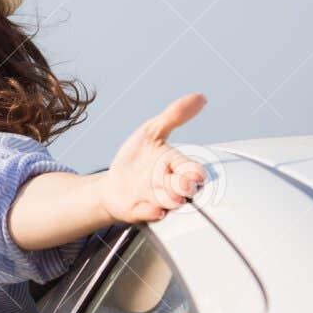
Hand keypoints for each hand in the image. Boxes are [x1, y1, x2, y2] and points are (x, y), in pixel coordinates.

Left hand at [97, 94, 208, 223]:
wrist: (112, 183)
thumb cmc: (136, 159)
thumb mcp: (151, 132)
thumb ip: (174, 116)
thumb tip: (200, 97)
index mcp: (176, 166)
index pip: (192, 170)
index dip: (194, 172)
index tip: (194, 173)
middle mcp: (171, 185)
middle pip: (184, 188)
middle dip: (184, 187)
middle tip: (184, 185)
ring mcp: (158, 200)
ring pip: (171, 203)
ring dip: (170, 199)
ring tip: (170, 196)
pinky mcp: (142, 212)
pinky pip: (150, 214)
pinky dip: (151, 211)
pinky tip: (149, 207)